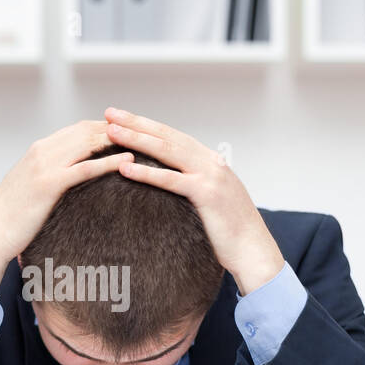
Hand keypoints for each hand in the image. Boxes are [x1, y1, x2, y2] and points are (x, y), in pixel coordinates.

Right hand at [0, 121, 131, 294]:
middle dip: (116, 129)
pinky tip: (128, 162)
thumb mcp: (29, 188)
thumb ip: (47, 177)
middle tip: (142, 133)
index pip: (77, 130)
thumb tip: (66, 180)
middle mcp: (42, 151)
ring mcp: (45, 165)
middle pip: (86, 131)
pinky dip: (109, 162)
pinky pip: (86, 168)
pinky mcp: (49, 183)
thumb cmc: (11, 218)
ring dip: (117, 140)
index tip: (126, 132)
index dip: (103, 128)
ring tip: (142, 142)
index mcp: (38, 150)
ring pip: (88, 143)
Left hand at [104, 107, 283, 294]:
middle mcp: (210, 162)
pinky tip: (124, 168)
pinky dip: (146, 172)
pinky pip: (171, 180)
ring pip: (166, 151)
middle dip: (136, 123)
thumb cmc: (230, 233)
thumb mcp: (211, 202)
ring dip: (136, 139)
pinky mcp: (207, 194)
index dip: (146, 126)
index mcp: (210, 161)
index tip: (122, 118)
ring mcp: (210, 175)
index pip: (173, 137)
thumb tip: (172, 186)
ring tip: (111, 131)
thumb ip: (194, 187)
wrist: (254, 251)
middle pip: (167, 136)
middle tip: (110, 113)